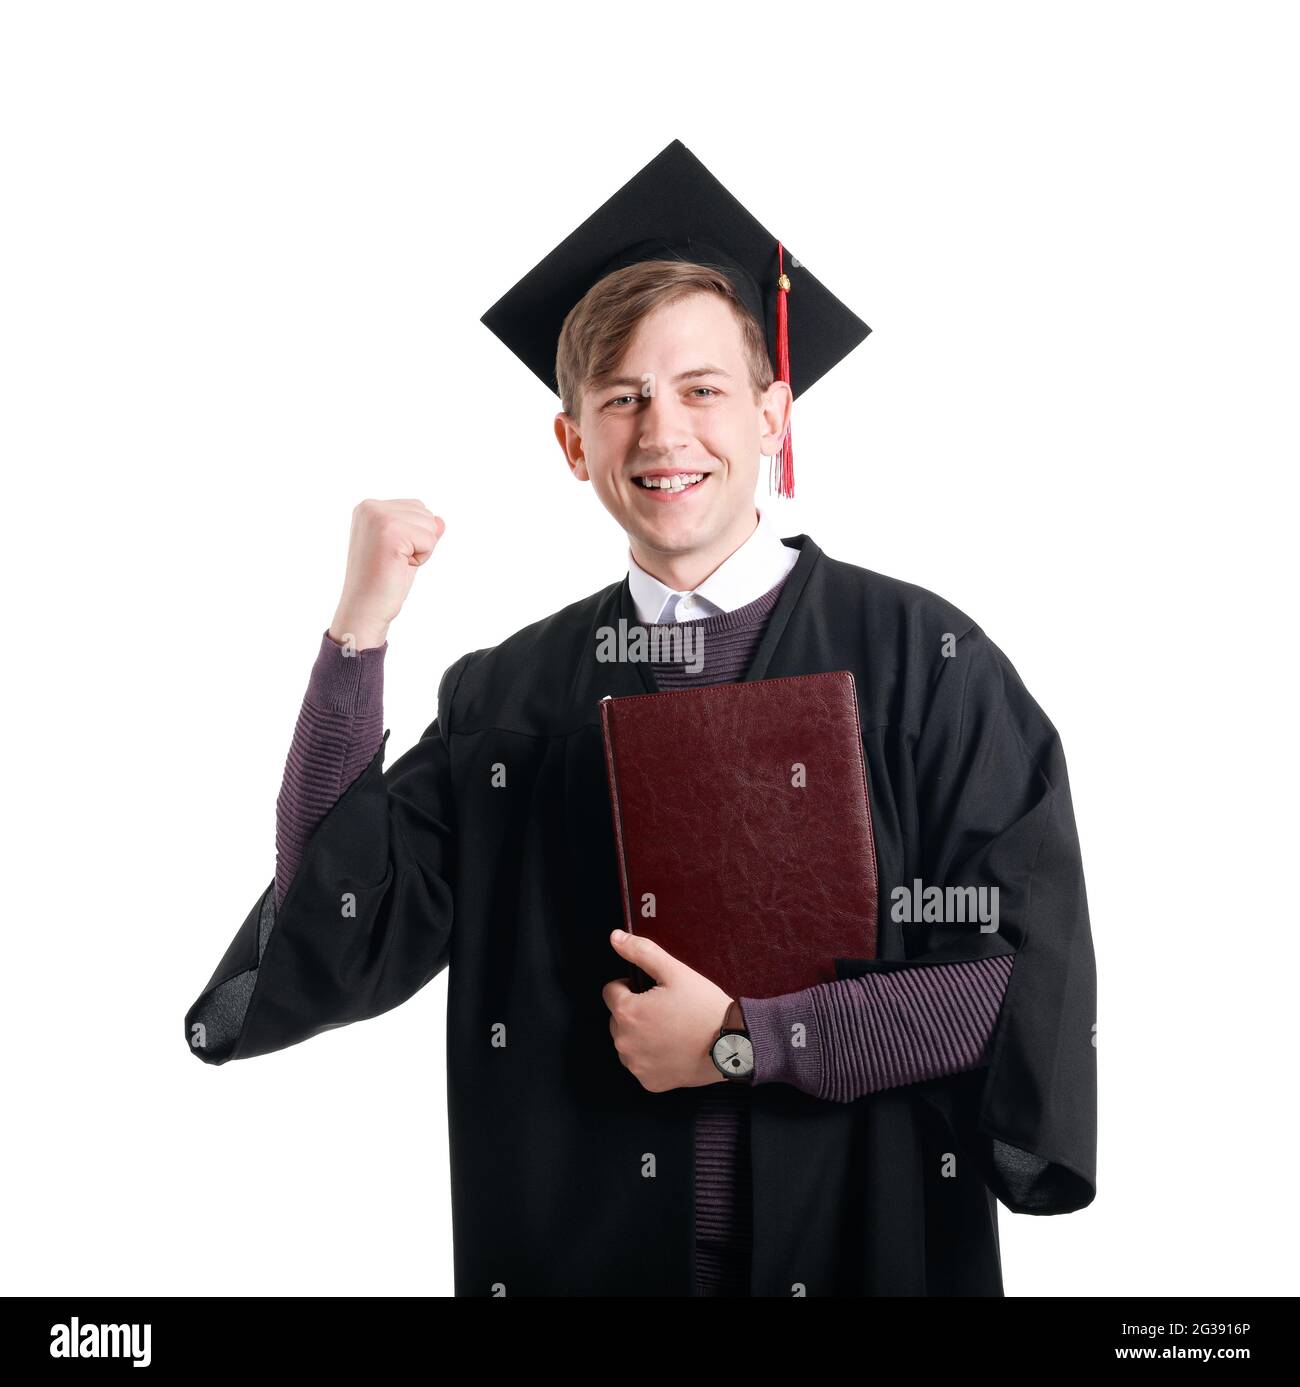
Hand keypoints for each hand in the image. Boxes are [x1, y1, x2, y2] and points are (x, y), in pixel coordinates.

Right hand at [328, 499, 444, 650]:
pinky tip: (399, 567)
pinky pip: (429, 540)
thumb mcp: (404, 549)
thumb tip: (440, 521)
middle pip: (425, 513)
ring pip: (430, 525)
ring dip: (421, 550)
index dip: (414, 536)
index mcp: (368, 507)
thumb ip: (420, 531)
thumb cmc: (382, 582)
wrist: (364, 609)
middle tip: (394, 560)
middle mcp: (370, 508)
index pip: (416, 507)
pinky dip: (421, 558)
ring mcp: (379, 518)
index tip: (391, 553)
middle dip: (419, 541)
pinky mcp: (391, 534)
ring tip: (396, 563)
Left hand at [602, 929, 732, 1091]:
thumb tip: (615, 937)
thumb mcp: (674, 971)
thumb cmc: (703, 1006)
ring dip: (640, 1035)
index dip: (631, 987)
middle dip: (635, 1011)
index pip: (611, 991)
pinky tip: (673, 1048)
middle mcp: (624, 1042)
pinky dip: (651, 1056)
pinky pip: (640, 1064)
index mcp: (627, 1012)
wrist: (732, 1044)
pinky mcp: (649, 1083)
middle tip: (666, 1010)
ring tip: (671, 1029)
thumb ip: (641, 951)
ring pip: (627, 1042)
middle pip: (617, 1018)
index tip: (655, 991)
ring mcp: (636, 1065)